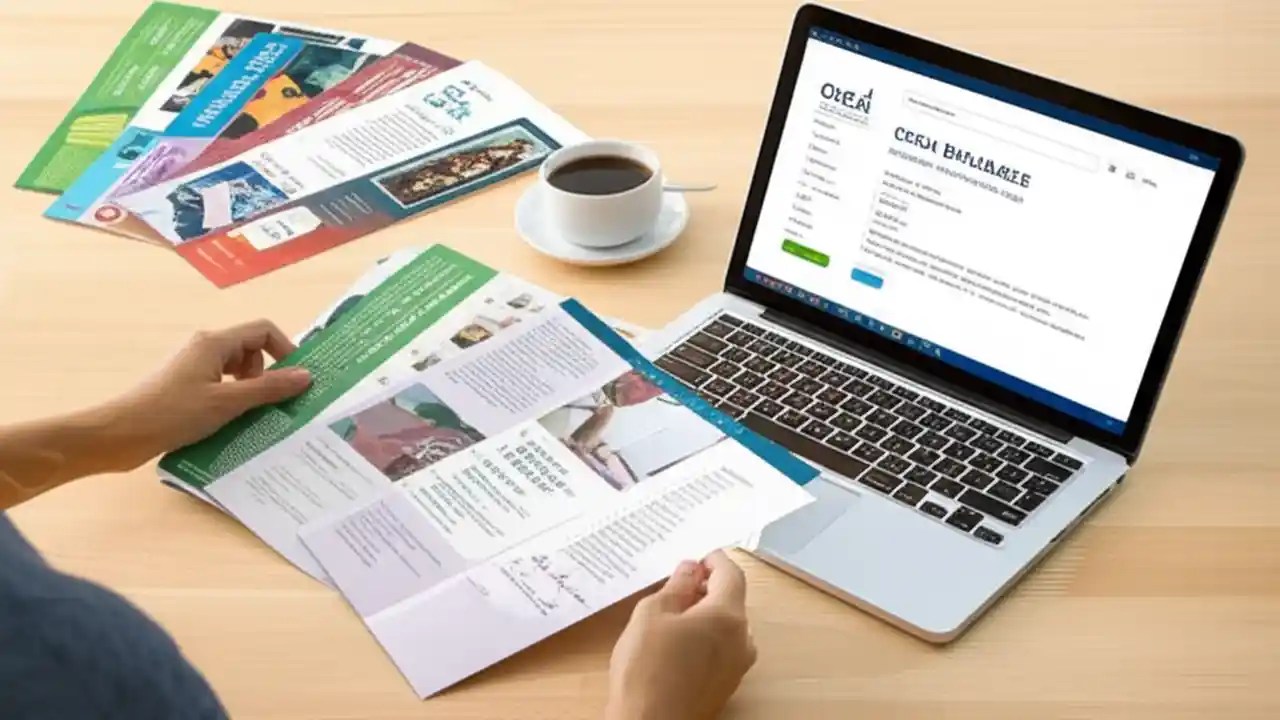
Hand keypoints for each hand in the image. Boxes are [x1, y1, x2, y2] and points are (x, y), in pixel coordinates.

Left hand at [104, 320, 310, 468]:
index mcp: (215, 343)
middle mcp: (205, 348)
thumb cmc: (173, 414)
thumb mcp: (228, 402)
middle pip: (251, 350)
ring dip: (250, 390)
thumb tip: (306, 376)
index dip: (286, 350)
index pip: (263, 331)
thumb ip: (269, 388)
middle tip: (269, 404)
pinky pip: (222, 386)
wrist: (121, 434)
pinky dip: (233, 400)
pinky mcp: (186, 388)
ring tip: (251, 417)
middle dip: (267, 375)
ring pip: (237, 371)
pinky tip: (232, 424)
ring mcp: (194, 368)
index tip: (297, 379)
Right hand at [606, 551, 757, 719]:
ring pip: (727, 627)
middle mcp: (741, 640)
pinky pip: (722, 650)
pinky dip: (707, 637)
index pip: (731, 574)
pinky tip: (679, 643)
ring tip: (674, 615)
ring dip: (707, 614)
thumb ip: (677, 586)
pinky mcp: (726, 685)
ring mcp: (737, 666)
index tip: (700, 556)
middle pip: (731, 601)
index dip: (715, 560)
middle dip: (708, 588)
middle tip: (679, 584)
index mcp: (728, 616)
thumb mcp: (653, 613)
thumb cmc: (647, 668)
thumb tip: (691, 569)